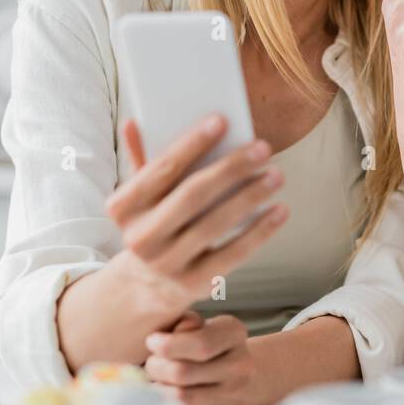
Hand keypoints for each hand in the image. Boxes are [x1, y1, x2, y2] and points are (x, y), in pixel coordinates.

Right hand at [104, 114, 289, 315]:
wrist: (146, 284)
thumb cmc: (153, 222)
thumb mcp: (141, 195)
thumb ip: (142, 159)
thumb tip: (134, 121)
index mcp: (122, 207)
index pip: (160, 169)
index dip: (191, 143)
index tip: (222, 120)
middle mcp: (140, 238)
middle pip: (192, 195)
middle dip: (231, 168)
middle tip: (263, 147)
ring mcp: (167, 264)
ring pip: (215, 224)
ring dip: (250, 196)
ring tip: (276, 175)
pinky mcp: (195, 284)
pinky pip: (234, 254)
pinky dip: (260, 231)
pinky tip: (280, 210)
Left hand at [143, 313, 255, 404]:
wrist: (232, 373)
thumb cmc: (201, 346)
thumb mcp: (195, 324)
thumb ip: (181, 324)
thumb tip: (162, 341)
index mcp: (234, 333)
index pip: (201, 343)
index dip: (168, 345)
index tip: (152, 342)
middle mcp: (243, 365)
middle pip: (184, 373)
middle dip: (156, 369)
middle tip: (151, 365)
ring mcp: (238, 396)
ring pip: (182, 400)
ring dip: (160, 392)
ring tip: (159, 382)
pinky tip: (170, 402)